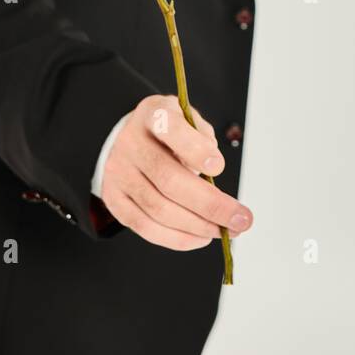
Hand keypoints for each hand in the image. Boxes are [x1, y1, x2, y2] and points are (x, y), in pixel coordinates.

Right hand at [100, 94, 253, 250]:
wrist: (128, 136)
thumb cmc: (167, 131)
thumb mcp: (188, 119)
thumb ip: (202, 138)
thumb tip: (213, 172)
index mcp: (152, 115)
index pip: (170, 130)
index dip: (195, 150)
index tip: (219, 167)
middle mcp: (130, 143)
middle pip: (168, 179)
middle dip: (210, 204)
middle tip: (240, 219)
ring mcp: (118, 172)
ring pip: (158, 208)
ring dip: (197, 226)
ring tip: (224, 231)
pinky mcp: (114, 198)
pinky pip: (145, 227)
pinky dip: (176, 238)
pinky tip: (200, 238)